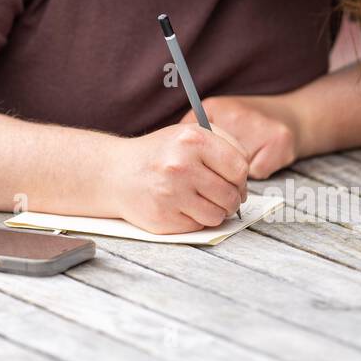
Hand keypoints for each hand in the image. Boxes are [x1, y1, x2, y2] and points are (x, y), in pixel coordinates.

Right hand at [107, 123, 248, 233]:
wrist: (115, 173)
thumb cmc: (158, 154)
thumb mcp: (187, 134)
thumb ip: (222, 145)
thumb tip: (245, 179)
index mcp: (192, 139)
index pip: (240, 167)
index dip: (240, 178)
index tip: (232, 180)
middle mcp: (182, 165)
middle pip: (231, 195)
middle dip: (230, 198)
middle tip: (218, 194)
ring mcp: (172, 193)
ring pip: (217, 215)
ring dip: (214, 211)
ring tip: (199, 200)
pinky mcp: (164, 217)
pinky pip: (198, 226)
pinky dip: (195, 220)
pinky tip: (181, 207)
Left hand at [177, 94, 301, 179]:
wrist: (297, 115)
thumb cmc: (248, 122)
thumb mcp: (217, 117)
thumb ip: (193, 135)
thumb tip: (168, 161)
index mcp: (212, 107)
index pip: (192, 145)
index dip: (194, 162)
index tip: (190, 171)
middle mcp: (234, 113)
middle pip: (213, 160)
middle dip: (216, 172)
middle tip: (222, 172)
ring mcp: (258, 126)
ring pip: (235, 170)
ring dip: (237, 173)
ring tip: (248, 157)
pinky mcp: (278, 142)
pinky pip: (257, 172)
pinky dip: (260, 171)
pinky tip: (265, 157)